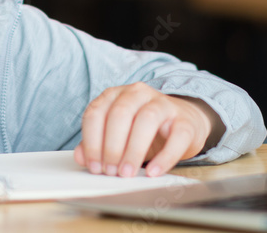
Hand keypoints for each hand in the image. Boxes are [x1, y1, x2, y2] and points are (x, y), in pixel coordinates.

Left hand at [73, 82, 224, 177]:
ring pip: (147, 119)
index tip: (94, 166)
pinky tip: (155, 171)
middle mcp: (137, 94)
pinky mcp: (184, 120)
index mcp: (115, 95)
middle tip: (111, 171)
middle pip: (120, 114)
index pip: (96, 113)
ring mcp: (163, 103)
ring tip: (127, 173)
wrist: (183, 121)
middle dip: (112, 146)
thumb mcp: (117, 134)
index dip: (92, 142)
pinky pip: (176, 135)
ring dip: (134, 150)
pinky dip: (165, 156)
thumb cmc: (145, 129)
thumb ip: (97, 142)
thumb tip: (82, 157)